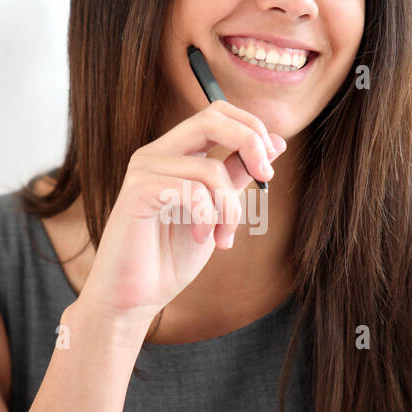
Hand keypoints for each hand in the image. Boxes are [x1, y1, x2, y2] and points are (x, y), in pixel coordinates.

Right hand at [78, 99, 286, 327]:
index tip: (269, 166)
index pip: (217, 113)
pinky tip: (201, 238)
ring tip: (222, 237)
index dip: (251, 129)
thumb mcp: (217, 211)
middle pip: (212, 119)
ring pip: (210, 170)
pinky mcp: (137, 192)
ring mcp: (144, 170)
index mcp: (174, 153)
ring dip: (229, 209)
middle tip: (266, 177)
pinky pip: (192, 191)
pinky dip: (207, 218)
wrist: (134, 298)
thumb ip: (239, 175)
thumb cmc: (170, 257)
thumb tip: (276, 142)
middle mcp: (156, 154)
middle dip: (250, 143)